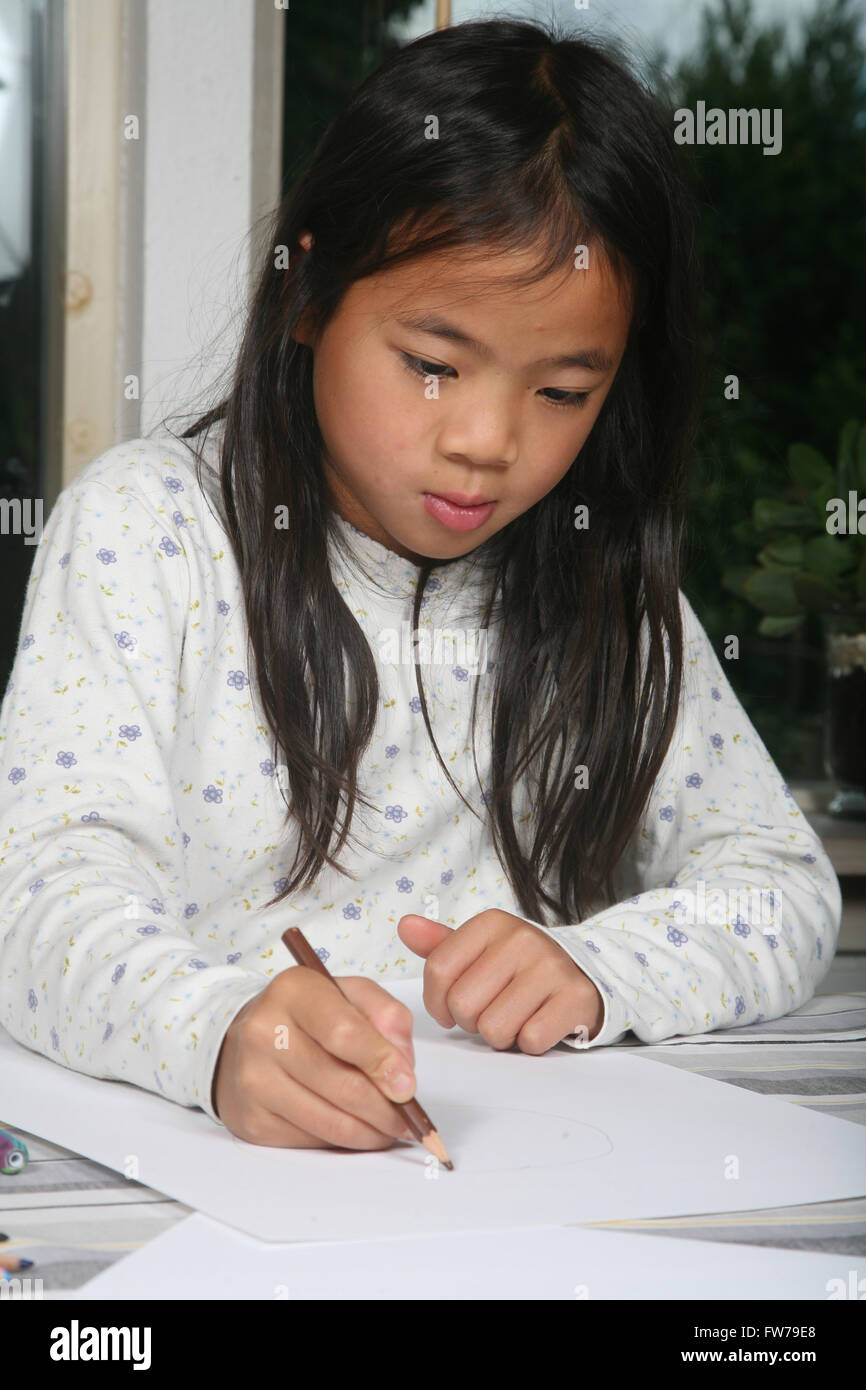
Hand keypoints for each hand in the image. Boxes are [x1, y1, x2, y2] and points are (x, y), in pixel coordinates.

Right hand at [212, 970, 416, 1149]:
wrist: (252, 1038)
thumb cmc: (310, 1015)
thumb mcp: (351, 994)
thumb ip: (387, 1016)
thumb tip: (401, 1064)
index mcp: (294, 991)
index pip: (344, 1033)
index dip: (382, 1063)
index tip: (407, 1085)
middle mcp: (264, 1032)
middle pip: (341, 1085)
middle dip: (386, 1109)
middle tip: (408, 1118)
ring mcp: (253, 1078)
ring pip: (329, 1121)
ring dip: (370, 1132)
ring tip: (389, 1128)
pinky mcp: (251, 1118)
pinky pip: (311, 1140)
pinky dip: (342, 1141)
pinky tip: (354, 1128)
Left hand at [398, 909, 603, 1052]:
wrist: (583, 974)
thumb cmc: (520, 968)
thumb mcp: (481, 950)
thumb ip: (440, 944)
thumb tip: (405, 926)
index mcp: (492, 923)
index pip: (438, 970)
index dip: (437, 1002)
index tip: (449, 1009)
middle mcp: (522, 938)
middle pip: (463, 1004)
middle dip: (472, 1021)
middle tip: (492, 1011)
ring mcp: (551, 967)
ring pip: (494, 1027)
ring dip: (500, 1036)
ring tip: (515, 1017)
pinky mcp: (575, 997)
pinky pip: (530, 1040)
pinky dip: (530, 1042)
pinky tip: (538, 1023)